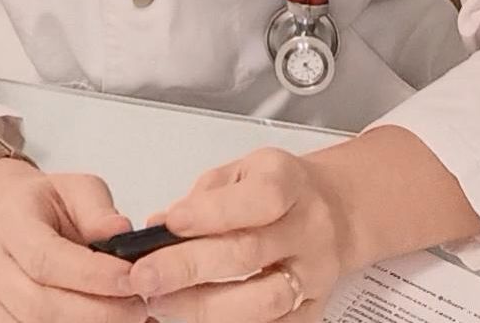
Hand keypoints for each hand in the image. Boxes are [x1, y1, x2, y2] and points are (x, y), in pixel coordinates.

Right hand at [0, 160, 148, 322]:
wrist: (10, 221)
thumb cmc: (47, 206)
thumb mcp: (77, 189)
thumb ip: (98, 209)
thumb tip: (121, 232)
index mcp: (11, 224)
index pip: (46, 258)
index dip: (91, 275)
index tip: (131, 279)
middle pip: (40, 306)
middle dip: (96, 313)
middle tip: (138, 306)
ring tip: (127, 318)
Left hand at [127, 148, 345, 322]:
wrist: (334, 211)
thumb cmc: (278, 189)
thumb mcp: (243, 170)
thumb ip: (205, 196)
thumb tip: (159, 225)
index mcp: (289, 183)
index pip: (257, 199)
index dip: (211, 213)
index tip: (168, 223)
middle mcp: (308, 229)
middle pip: (249, 254)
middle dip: (188, 268)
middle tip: (145, 276)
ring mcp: (313, 274)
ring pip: (262, 301)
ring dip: (204, 307)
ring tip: (163, 303)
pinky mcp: (312, 309)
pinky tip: (197, 320)